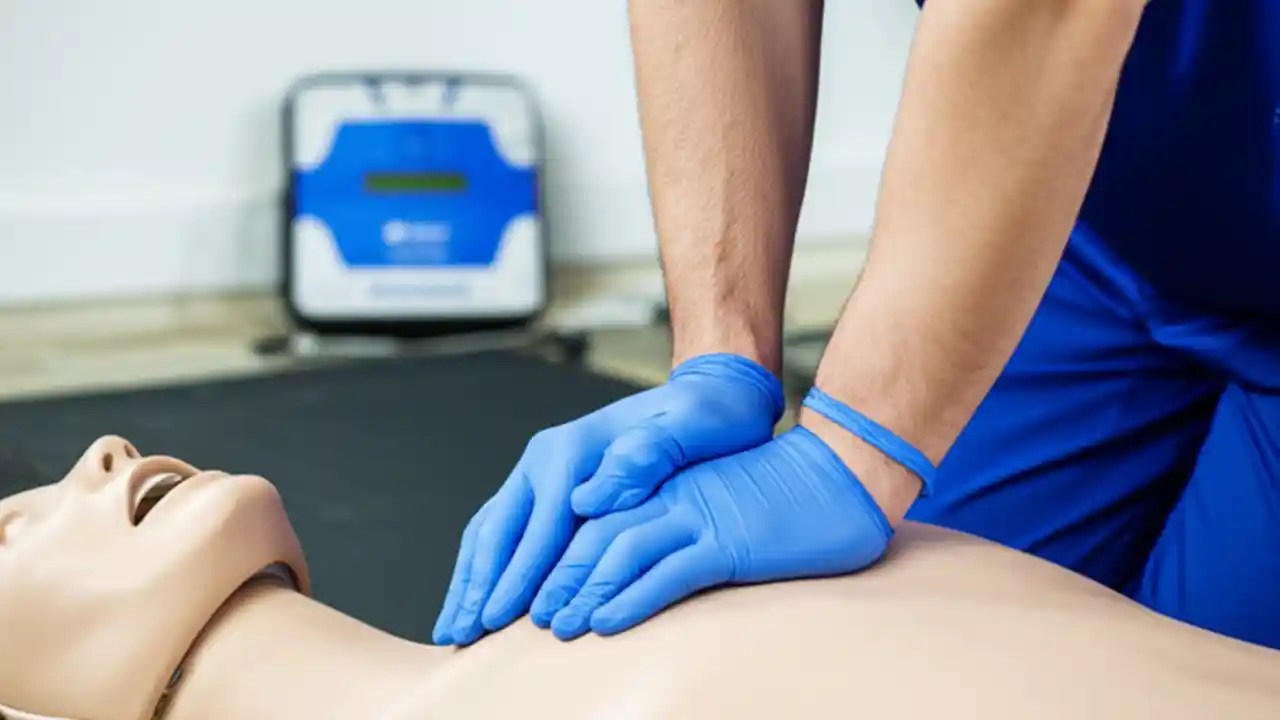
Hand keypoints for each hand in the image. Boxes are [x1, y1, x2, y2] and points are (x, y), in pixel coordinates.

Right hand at [432, 353, 783, 645]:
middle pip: (500, 528)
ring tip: (454, 628)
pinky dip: (486, 567)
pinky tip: (478, 598)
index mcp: (574, 449)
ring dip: (471, 580)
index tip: (500, 619)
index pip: (540, 525)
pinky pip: (504, 530)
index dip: (520, 575)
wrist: (709, 395)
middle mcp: (547, 458)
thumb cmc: (706, 419)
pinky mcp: (548, 486)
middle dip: (478, 585)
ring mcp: (542, 471)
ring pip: (491, 530)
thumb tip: (586, 499)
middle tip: (459, 635)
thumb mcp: (690, 429)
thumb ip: (644, 457)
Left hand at [529, 425, 893, 639]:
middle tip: (519, 614)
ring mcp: (698, 517)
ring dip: (580, 591)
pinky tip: (605, 623)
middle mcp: (672, 498)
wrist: (845, 472)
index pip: (592, 519)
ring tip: (552, 624)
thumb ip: (673, 517)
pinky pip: (668, 572)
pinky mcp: (728, 543)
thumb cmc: (786, 493)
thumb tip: (628, 547)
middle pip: (592, 536)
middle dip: (549, 577)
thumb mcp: (718, 500)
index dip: (554, 554)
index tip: (527, 588)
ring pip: (618, 553)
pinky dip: (630, 598)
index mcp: (666, 487)